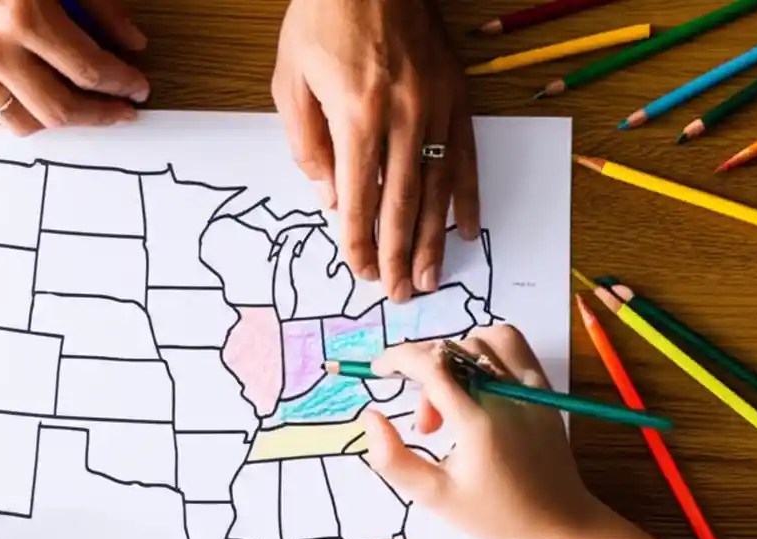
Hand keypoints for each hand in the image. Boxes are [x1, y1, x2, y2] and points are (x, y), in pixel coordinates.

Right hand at [0, 0, 149, 135]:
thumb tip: (132, 42)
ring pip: (20, 122)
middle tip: (116, 111)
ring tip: (70, 106)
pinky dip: (7, 116)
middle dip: (98, 115)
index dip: (122, 84)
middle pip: (59, 110)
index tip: (137, 89)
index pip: (89, 70)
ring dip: (54, 119)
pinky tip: (25, 101)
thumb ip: (98, 4)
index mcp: (24, 15)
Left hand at [272, 0, 479, 300]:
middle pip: (402, 202)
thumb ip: (307, 145)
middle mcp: (403, 115)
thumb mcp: (290, 81)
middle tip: (397, 293)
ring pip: (438, 187)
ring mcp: (435, 105)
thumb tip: (329, 199)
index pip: (359, 198)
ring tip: (429, 277)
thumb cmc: (320, 19)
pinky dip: (467, 196)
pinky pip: (465, 155)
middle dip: (398, 254)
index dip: (360, 241)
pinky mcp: (455, 94)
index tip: (360, 271)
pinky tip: (465, 229)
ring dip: (433, 238)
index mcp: (358, 115)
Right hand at [361, 326, 600, 538]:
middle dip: (423, 376)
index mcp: (479, 423)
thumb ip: (393, 458)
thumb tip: (370, 416)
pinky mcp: (544, 389)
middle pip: (452, 353)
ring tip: (451, 403)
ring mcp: (530, 388)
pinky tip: (475, 382)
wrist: (559, 525)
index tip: (379, 370)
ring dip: (452, 361)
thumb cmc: (494, 516)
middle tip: (425, 425)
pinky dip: (483, 349)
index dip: (398, 358)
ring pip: (480, 342)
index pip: (432, 364)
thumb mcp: (433, 496)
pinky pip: (511, 344)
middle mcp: (507, 396)